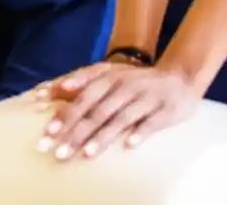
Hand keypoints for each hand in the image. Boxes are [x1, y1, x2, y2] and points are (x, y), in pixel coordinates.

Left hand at [32, 61, 200, 160]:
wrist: (179, 76)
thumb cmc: (134, 80)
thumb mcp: (108, 73)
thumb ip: (80, 80)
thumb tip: (48, 89)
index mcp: (108, 78)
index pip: (81, 98)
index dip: (65, 115)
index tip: (48, 132)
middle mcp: (124, 87)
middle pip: (97, 112)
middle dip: (76, 133)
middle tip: (59, 152)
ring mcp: (145, 98)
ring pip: (121, 118)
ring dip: (103, 136)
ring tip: (87, 153)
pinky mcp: (166, 109)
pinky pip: (152, 122)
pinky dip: (140, 132)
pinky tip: (129, 145)